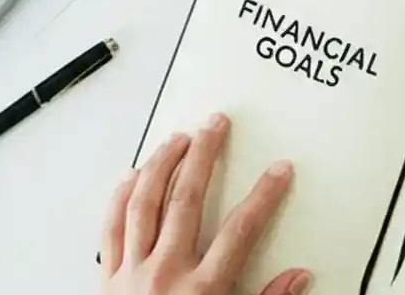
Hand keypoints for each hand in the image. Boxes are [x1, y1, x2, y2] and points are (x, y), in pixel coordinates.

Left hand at [100, 113, 311, 294]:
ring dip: (162, 164)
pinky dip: (120, 197)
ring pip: (144, 203)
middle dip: (205, 156)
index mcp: (202, 292)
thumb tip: (299, 278)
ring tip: (177, 138)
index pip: (241, 230)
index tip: (279, 171)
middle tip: (216, 126)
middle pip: (187, 199)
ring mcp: (131, 274)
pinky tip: (131, 175)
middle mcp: (165, 275)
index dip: (264, 195)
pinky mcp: (106, 279)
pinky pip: (111, 227)